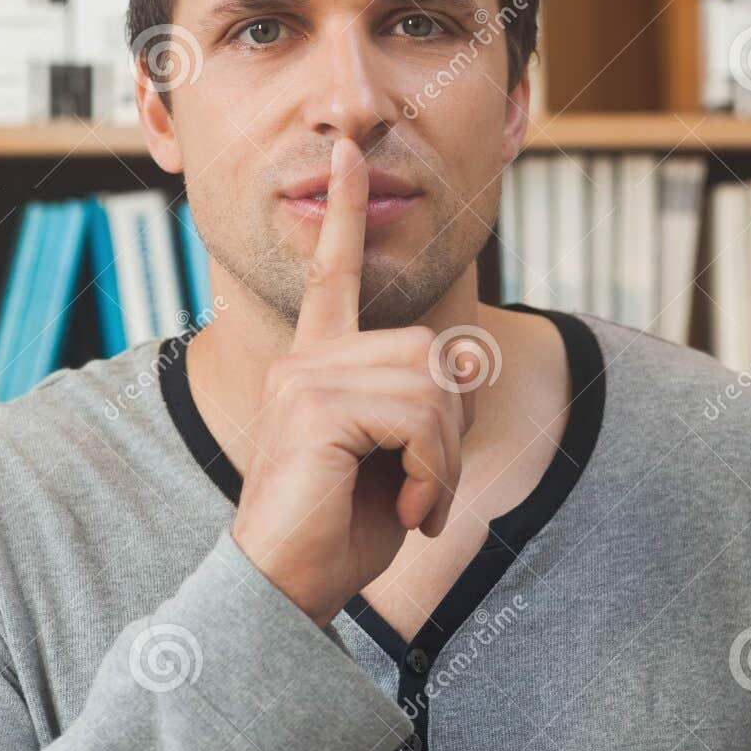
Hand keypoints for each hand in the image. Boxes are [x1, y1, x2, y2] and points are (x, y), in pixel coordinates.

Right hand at [231, 135, 478, 628]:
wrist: (284, 594)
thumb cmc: (336, 539)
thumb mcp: (399, 465)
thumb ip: (426, 409)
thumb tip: (467, 353)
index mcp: (314, 367)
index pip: (333, 277)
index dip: (347, 216)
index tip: (350, 157)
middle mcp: (303, 361)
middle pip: (430, 349)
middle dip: (450, 429)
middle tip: (427, 491)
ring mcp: (304, 378)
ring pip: (431, 383)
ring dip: (445, 457)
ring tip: (416, 505)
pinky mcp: (314, 406)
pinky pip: (418, 416)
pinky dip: (433, 472)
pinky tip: (408, 512)